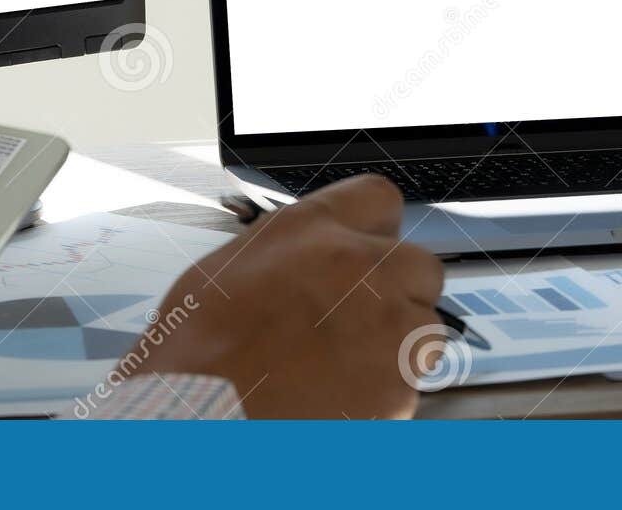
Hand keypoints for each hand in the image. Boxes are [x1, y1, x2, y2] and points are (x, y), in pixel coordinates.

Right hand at [114, 175, 445, 417]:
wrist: (202, 422)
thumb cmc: (198, 352)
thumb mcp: (234, 267)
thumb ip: (295, 251)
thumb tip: (318, 257)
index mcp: (313, 230)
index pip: (380, 200)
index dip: (376, 231)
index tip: (368, 253)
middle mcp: (360, 270)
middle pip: (421, 267)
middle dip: (400, 294)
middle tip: (361, 320)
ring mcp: (387, 331)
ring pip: (424, 331)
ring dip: (397, 347)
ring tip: (342, 370)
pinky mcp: (398, 392)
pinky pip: (410, 387)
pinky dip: (383, 397)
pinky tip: (336, 401)